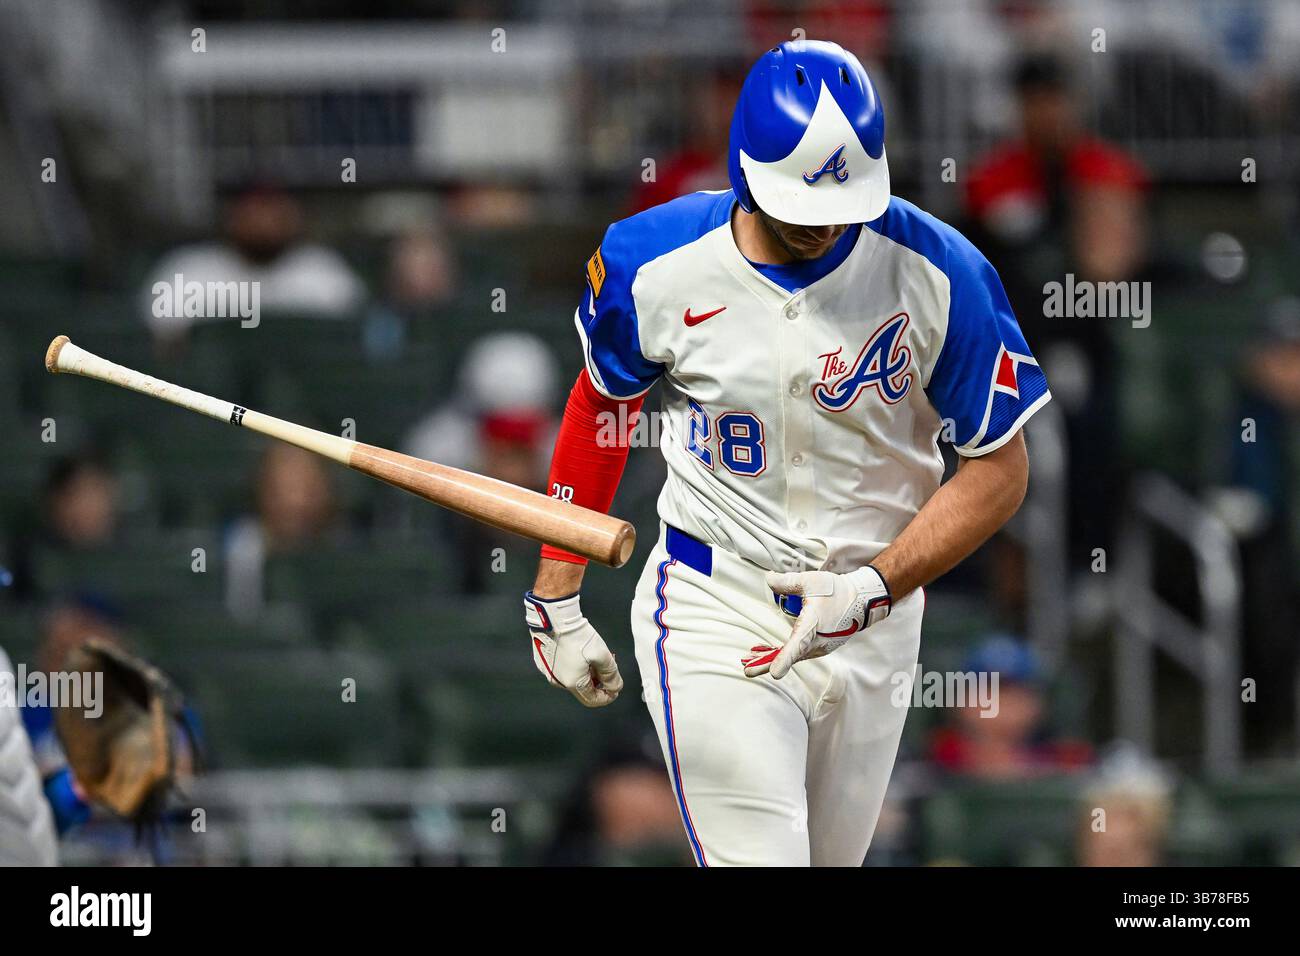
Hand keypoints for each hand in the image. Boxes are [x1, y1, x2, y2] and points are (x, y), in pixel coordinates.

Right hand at [524, 591, 623, 706]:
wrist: (554, 617)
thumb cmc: (576, 635)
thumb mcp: (602, 654)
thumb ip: (611, 674)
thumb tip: (615, 687)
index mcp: (572, 683)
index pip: (592, 700)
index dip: (607, 696)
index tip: (615, 687)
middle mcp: (558, 681)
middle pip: (583, 689)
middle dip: (598, 681)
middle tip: (608, 667)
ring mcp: (549, 671)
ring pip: (573, 678)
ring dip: (587, 672)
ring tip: (596, 657)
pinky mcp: (543, 661)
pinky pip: (563, 669)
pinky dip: (575, 665)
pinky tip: (581, 652)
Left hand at [742, 566, 891, 679]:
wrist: (861, 601)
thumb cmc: (836, 591)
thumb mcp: (811, 581)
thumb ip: (787, 582)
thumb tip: (768, 579)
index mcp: (814, 624)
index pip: (798, 644)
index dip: (785, 658)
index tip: (775, 672)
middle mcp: (818, 640)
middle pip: (790, 655)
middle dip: (767, 663)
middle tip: (747, 670)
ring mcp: (820, 646)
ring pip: (793, 655)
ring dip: (772, 658)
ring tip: (749, 662)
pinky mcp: (820, 647)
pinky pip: (799, 653)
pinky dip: (783, 654)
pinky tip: (766, 653)